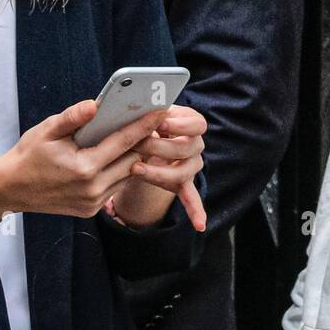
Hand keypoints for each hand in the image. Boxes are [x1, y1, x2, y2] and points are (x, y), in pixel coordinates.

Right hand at [0, 99, 168, 219]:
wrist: (10, 189)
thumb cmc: (28, 156)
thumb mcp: (47, 131)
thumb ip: (72, 117)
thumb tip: (95, 104)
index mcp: (84, 168)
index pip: (123, 143)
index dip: (144, 126)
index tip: (160, 112)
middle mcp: (93, 189)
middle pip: (132, 161)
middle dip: (144, 141)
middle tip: (154, 122)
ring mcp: (93, 202)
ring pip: (127, 175)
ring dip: (134, 157)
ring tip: (139, 137)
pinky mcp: (91, 210)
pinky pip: (116, 187)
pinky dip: (121, 171)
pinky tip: (120, 156)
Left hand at [116, 104, 206, 231]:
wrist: (140, 139)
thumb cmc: (140, 121)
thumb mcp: (143, 111)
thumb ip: (141, 109)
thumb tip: (130, 104)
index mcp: (190, 122)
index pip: (198, 124)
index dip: (180, 124)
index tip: (161, 122)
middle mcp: (195, 144)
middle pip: (187, 148)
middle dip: (160, 146)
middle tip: (137, 144)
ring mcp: (191, 165)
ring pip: (183, 172)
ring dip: (160, 172)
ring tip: (136, 170)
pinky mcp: (182, 183)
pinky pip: (191, 197)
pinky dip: (196, 210)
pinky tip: (199, 224)